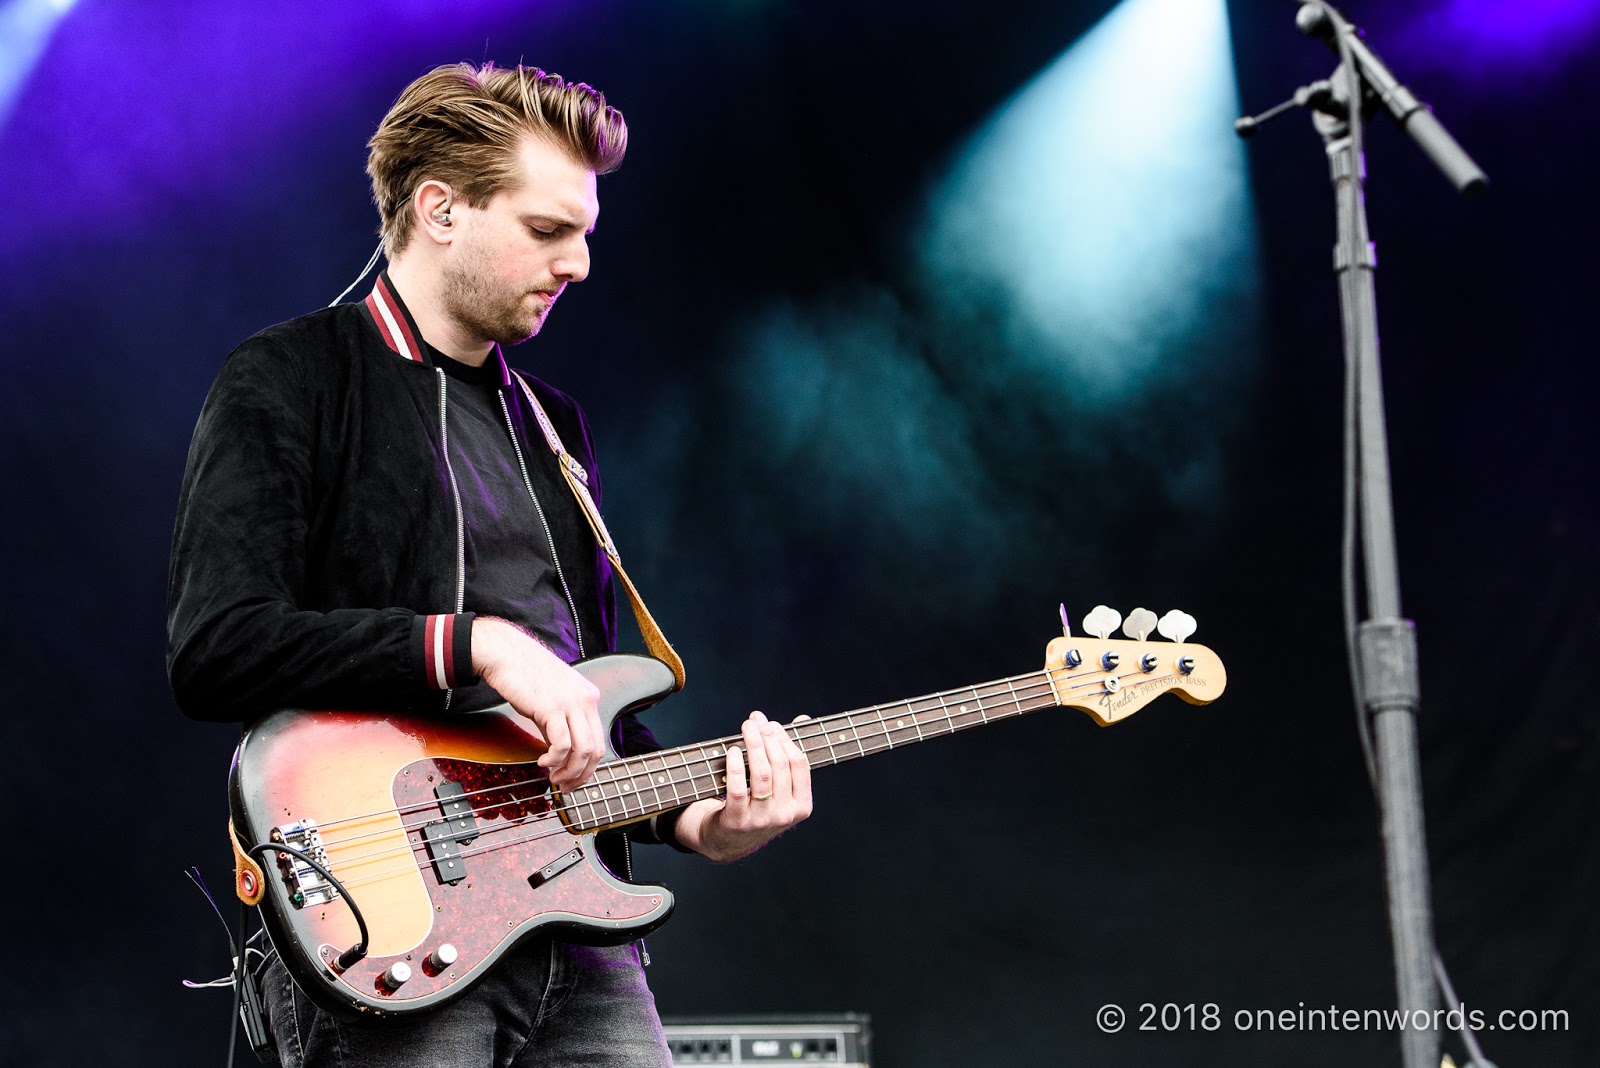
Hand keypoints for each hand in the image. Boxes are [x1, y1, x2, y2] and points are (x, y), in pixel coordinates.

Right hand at [471, 617, 603, 789]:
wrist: (505, 654)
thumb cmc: (525, 676)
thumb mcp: (552, 700)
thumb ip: (561, 725)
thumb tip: (561, 755)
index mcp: (589, 697)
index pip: (599, 741)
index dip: (588, 768)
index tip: (573, 780)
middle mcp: (586, 699)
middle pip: (595, 750)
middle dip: (580, 775)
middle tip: (564, 786)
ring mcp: (571, 703)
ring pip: (582, 750)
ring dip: (568, 772)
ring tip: (553, 778)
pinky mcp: (552, 707)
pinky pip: (562, 744)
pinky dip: (554, 760)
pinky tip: (543, 763)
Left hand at [675, 711, 812, 862]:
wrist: (727, 841)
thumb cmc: (756, 806)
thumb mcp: (779, 789)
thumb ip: (790, 755)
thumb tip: (803, 719)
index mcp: (801, 806)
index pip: (799, 764)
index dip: (785, 739)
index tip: (772, 723)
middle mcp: (785, 815)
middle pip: (780, 765)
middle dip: (768, 737)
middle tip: (755, 721)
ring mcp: (762, 820)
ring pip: (762, 775)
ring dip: (754, 745)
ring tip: (746, 728)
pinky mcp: (737, 822)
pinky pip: (738, 789)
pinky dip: (736, 766)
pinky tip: (733, 751)